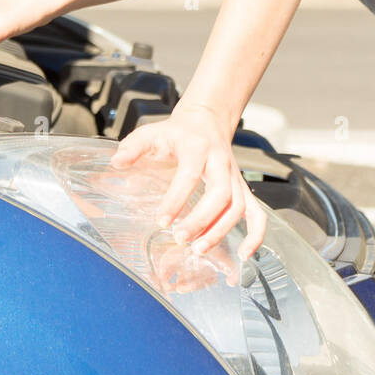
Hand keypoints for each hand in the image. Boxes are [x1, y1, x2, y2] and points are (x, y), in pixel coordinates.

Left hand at [110, 103, 269, 266]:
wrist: (206, 121)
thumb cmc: (177, 132)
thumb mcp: (152, 132)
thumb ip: (133, 147)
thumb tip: (116, 163)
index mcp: (197, 148)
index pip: (190, 174)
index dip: (177, 199)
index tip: (161, 221)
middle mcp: (221, 162)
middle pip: (221, 194)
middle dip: (202, 220)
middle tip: (180, 239)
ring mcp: (234, 177)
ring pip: (239, 206)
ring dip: (221, 231)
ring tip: (199, 250)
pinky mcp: (242, 189)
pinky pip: (257, 213)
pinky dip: (256, 235)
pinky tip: (244, 254)